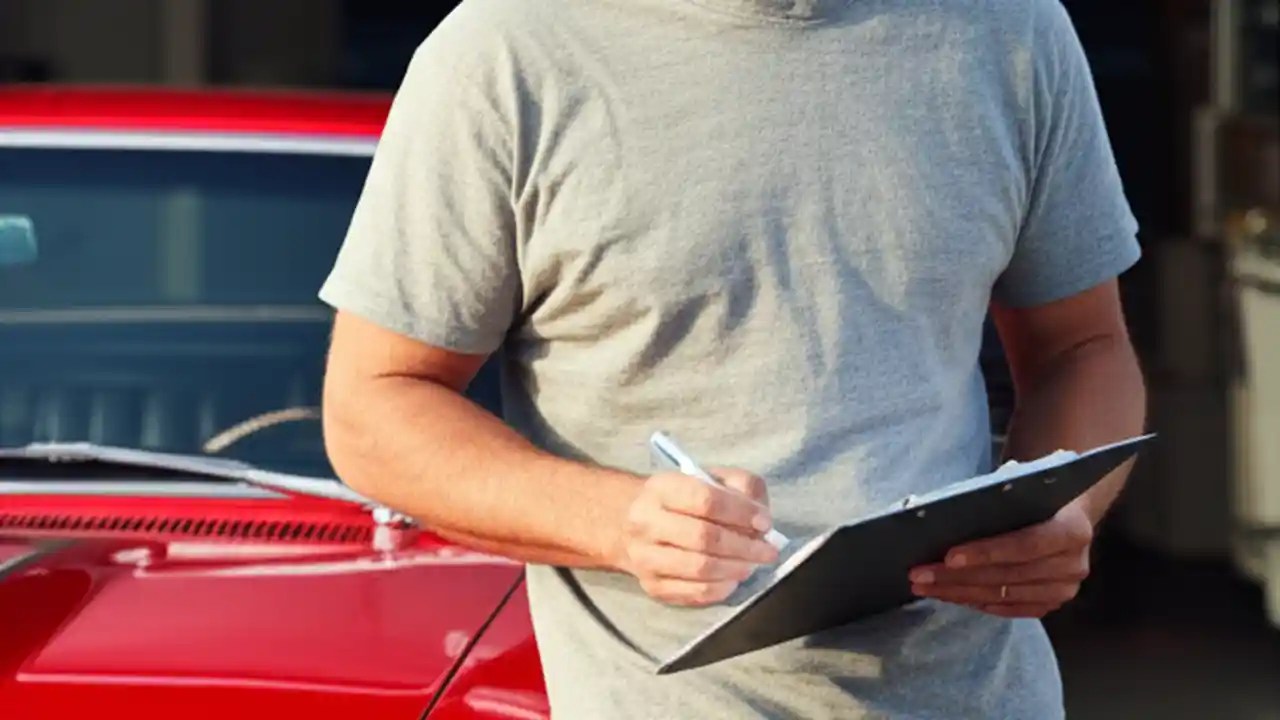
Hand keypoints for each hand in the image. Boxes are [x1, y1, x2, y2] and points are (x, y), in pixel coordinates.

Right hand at [614, 469, 778, 606]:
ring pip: (699, 568)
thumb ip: (741, 486)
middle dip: (743, 546)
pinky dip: (721, 589)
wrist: (634, 522)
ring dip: (735, 568)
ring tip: (752, 564)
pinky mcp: (651, 586)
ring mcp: (645, 557)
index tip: (765, 522)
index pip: (706, 500)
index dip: (741, 512)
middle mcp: (646, 522)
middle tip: (768, 551)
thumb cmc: (683, 499)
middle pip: (703, 537)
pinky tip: (733, 579)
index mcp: (661, 488)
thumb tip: (760, 518)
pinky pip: (693, 593)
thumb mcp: (711, 478)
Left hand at [908, 500, 1094, 617]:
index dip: (986, 552)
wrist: (1071, 511)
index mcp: (1073, 530)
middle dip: (958, 577)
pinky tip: (950, 595)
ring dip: (959, 593)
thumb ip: (999, 498)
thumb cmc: (1039, 493)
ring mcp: (1064, 589)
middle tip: (919, 575)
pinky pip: (1009, 609)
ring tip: (925, 587)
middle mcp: (1073, 565)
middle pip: (1007, 575)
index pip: (1025, 545)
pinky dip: (977, 603)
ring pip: (1003, 596)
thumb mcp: (1026, 485)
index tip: (948, 557)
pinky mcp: (1051, 604)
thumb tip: (946, 512)